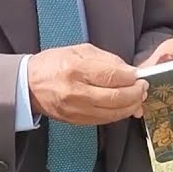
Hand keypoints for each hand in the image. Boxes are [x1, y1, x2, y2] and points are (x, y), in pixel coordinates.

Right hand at [27, 43, 147, 125]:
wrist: (29, 85)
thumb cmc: (54, 63)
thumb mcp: (78, 50)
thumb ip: (106, 59)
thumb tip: (129, 71)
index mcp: (76, 68)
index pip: (111, 75)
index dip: (131, 77)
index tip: (140, 75)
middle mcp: (76, 91)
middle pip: (116, 97)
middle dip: (136, 93)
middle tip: (143, 87)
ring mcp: (76, 109)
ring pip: (113, 112)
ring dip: (130, 106)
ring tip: (138, 98)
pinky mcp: (76, 121)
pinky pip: (104, 120)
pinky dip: (118, 114)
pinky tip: (125, 108)